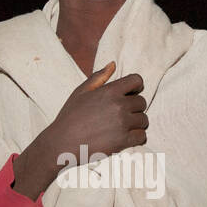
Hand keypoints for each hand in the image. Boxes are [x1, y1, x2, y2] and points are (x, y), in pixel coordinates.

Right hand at [11, 62, 147, 199]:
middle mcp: (119, 105)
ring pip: (144, 120)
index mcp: (110, 91)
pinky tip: (126, 137)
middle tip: (121, 115)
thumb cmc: (70, 116)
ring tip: (123, 127)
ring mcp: (122, 124)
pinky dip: (137, 137)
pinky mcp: (123, 141)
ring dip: (136, 123)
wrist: (62, 143)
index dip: (135, 87)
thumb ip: (98, 77)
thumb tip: (113, 64)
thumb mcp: (80, 92)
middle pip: (141, 102)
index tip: (129, 95)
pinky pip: (142, 136)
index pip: (137, 80)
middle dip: (134, 107)